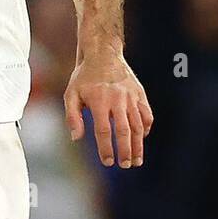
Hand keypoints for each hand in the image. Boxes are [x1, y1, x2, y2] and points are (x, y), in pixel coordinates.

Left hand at [64, 53, 152, 167]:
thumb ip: (72, 117)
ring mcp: (131, 96)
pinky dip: (145, 127)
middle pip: (124, 130)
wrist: (103, 53)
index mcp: (99, 101)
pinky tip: (141, 138)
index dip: (107, 148)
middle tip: (125, 165)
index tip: (108, 162)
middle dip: (126, 150)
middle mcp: (117, 99)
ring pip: (138, 124)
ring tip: (137, 160)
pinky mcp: (140, 93)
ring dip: (138, 144)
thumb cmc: (84, 77)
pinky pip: (146, 113)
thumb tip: (76, 138)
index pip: (104, 131)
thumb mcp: (71, 94)